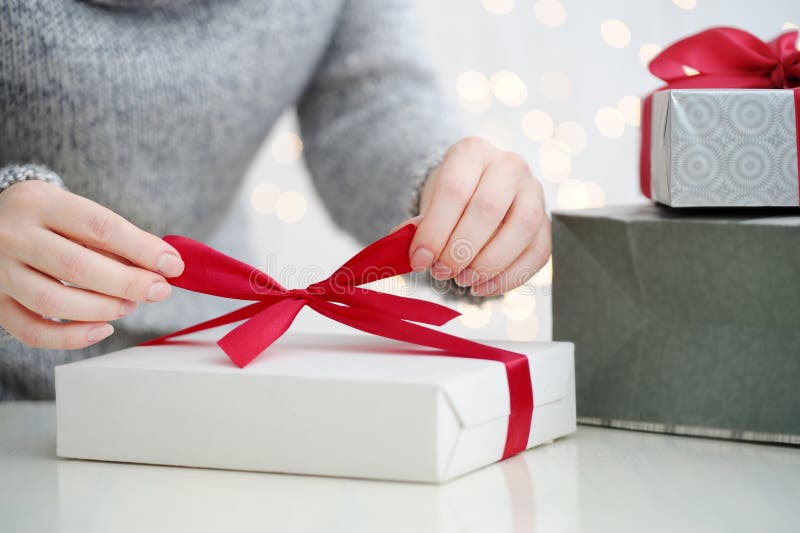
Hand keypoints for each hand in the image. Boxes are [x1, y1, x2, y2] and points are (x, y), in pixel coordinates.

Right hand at [0, 180, 183, 348]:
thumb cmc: (46, 220)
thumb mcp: (74, 212)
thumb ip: (113, 237)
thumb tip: (163, 265)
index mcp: (39, 202)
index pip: (99, 226)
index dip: (142, 249)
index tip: (173, 265)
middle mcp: (13, 235)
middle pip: (77, 266)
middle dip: (129, 283)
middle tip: (159, 291)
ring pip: (54, 301)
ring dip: (103, 309)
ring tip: (130, 305)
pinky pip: (32, 331)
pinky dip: (72, 337)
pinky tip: (103, 329)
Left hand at [407, 137, 549, 296]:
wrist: (478, 191)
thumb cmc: (451, 198)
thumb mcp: (430, 202)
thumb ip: (420, 227)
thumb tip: (412, 257)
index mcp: (473, 152)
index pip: (454, 189)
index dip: (435, 230)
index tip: (420, 260)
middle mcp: (509, 165)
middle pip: (488, 208)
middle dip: (461, 248)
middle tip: (441, 272)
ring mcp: (534, 192)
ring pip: (521, 228)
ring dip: (488, 263)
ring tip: (462, 280)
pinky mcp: (547, 222)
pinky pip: (538, 253)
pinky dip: (509, 277)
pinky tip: (483, 287)